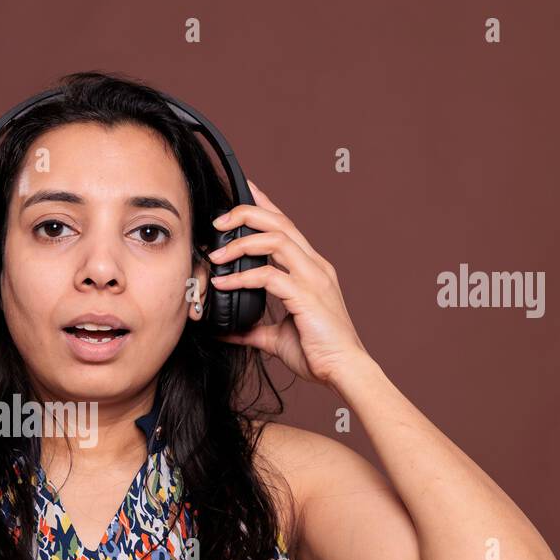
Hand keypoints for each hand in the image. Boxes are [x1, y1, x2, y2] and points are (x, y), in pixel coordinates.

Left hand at [206, 179, 369, 385]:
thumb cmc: (317, 353)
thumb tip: (225, 330)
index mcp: (311, 269)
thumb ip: (252, 328)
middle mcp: (314, 266)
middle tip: (218, 221)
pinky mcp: (306, 295)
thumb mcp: (276, 338)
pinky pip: (269, 275)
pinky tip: (224, 284)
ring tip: (216, 254)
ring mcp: (313, 278)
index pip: (286, 225)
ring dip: (241, 243)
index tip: (244, 189)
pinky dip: (242, 277)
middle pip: (279, 221)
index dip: (265, 203)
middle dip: (246, 213)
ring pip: (275, 239)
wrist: (343, 371)